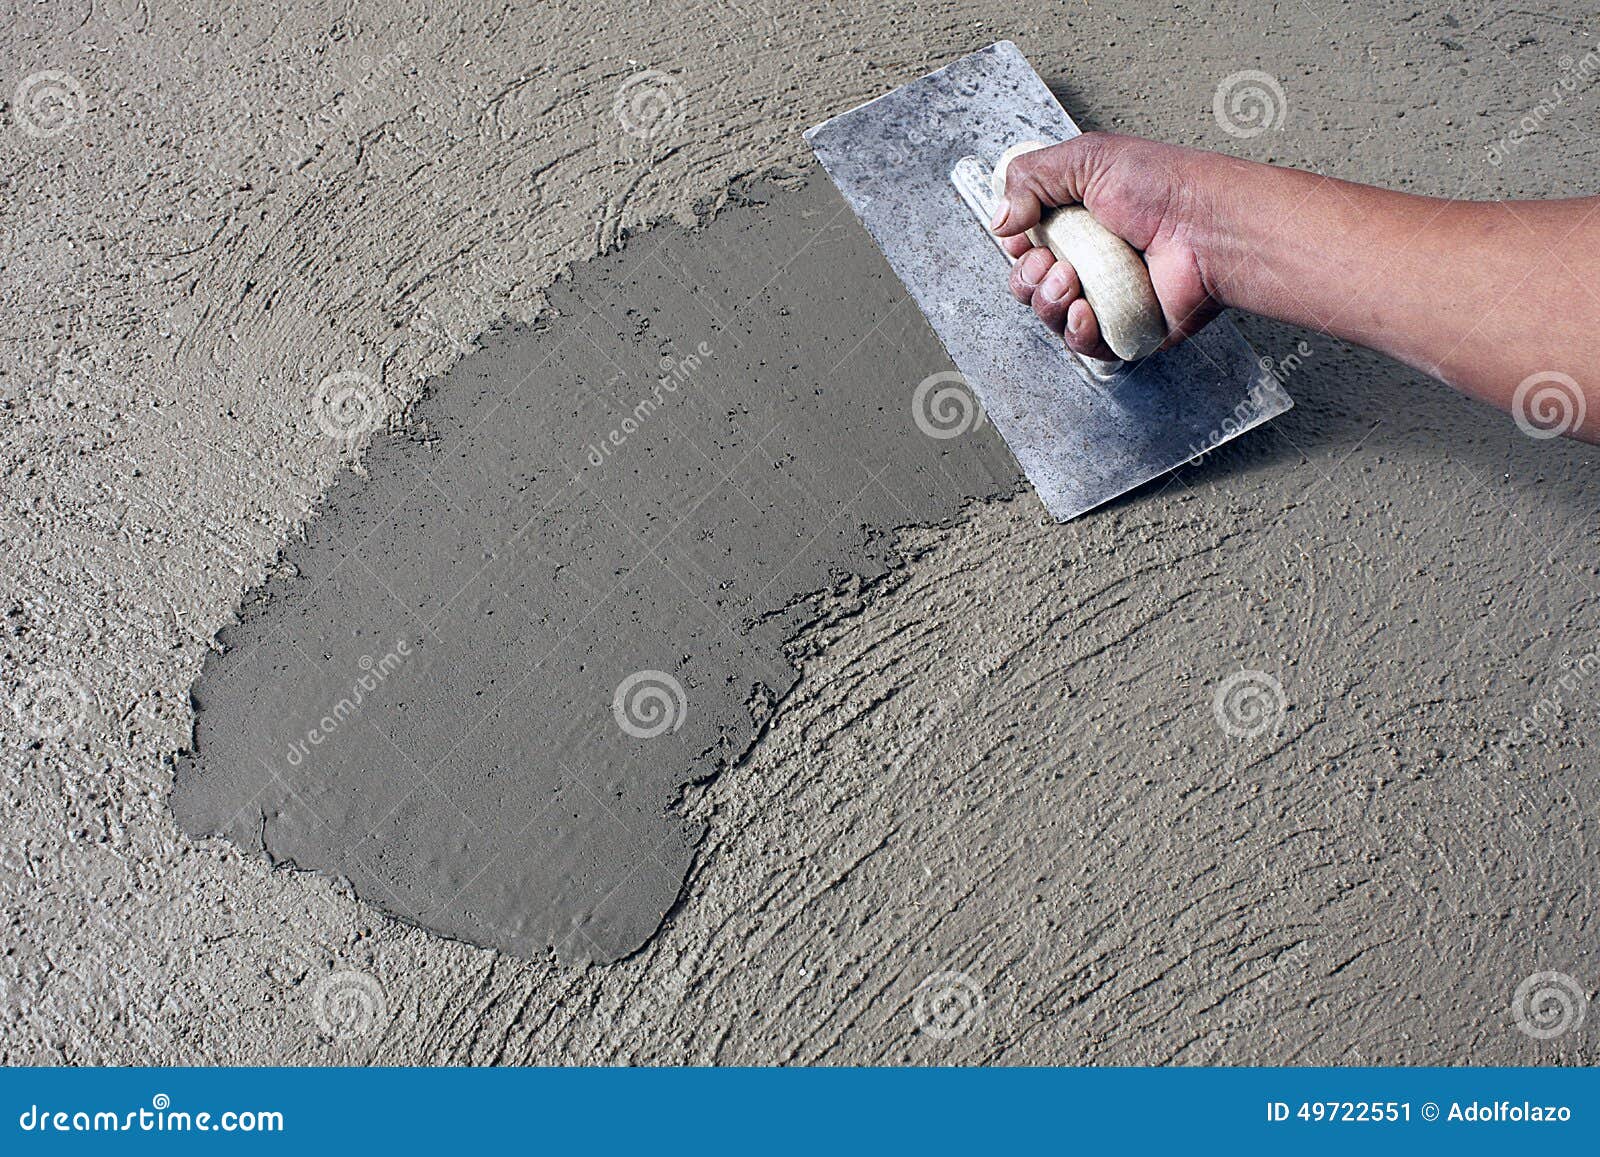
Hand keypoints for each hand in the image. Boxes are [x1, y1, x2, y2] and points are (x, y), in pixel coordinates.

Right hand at [992, 132, 1227, 359]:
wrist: (1209, 228)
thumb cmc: (1166, 188)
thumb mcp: (1087, 158)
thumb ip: (1030, 177)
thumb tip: (1000, 219)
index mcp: (1081, 220)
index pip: (1029, 244)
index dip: (1018, 246)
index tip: (1023, 237)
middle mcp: (1092, 259)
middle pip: (1032, 284)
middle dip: (1027, 278)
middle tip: (1049, 262)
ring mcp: (1108, 296)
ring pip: (1052, 316)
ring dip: (1047, 302)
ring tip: (1070, 281)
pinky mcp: (1126, 330)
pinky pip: (1085, 345)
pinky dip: (1076, 331)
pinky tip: (1084, 310)